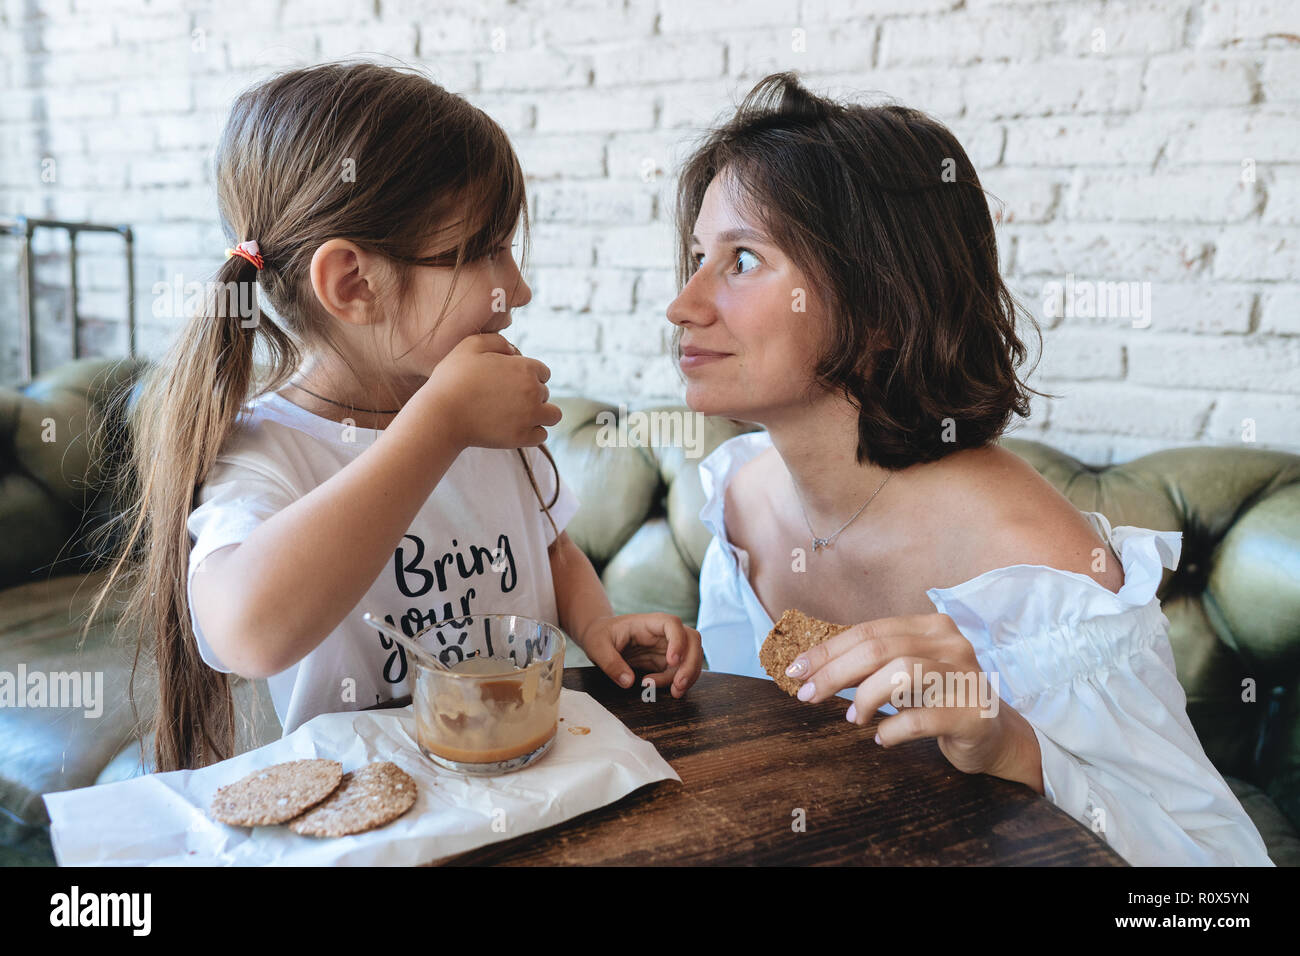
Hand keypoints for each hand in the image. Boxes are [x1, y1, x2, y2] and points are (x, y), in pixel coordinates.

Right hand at [412, 332, 561, 449]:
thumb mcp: (471, 345)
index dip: (528, 376)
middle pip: (545, 393)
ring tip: (520, 415)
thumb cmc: (452, 378)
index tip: (510, 382)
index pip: (543, 372)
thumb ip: (497, 342)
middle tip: (505, 400)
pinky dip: (532, 433)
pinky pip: (541, 436)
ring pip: (553, 415)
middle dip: (531, 395)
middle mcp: (533, 392)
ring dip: (540, 414)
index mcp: (525, 368)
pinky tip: (516, 428)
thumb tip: (514, 351)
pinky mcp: (522, 438)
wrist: (441, 414)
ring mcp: (529, 416)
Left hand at [578, 613, 703, 698]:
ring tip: (674, 692)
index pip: (672, 624)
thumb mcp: (597, 647)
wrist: (600, 637)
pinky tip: (669, 692)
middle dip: (691, 663)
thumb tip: (628, 682)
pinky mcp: (666, 662)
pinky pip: (681, 671)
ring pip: (692, 657)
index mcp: (649, 623)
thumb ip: (610, 663)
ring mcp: (668, 647)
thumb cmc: (599, 635)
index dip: (678, 641)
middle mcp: (664, 633)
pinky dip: (680, 682)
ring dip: (689, 675)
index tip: (672, 661)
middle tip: (679, 684)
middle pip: (692, 640)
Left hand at [786, 613, 1039, 787]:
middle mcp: (951, 645)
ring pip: (902, 672)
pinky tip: (881, 739)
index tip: (797, 669)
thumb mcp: (905, 673)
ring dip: (866, 696)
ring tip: (854, 718)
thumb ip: (870, 664)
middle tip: (808, 694)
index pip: (870, 631)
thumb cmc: (939, 699)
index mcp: (932, 627)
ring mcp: (966, 677)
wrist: (994, 735)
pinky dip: (892, 730)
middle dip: (835, 671)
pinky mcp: (972, 714)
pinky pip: (921, 719)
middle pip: (880, 649)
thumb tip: (812, 667)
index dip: (828, 650)